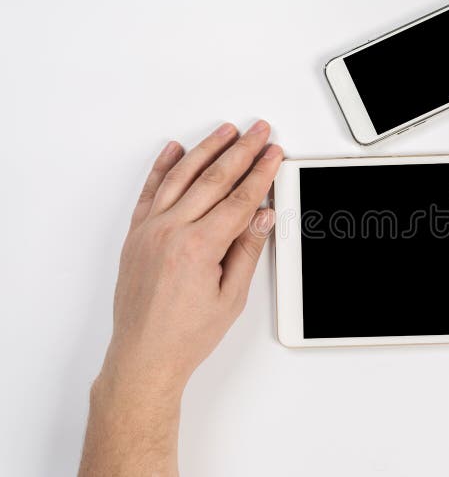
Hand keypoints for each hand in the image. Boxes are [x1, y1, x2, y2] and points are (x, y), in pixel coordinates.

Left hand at [80, 121, 281, 476]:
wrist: (143, 355)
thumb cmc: (186, 335)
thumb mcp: (231, 297)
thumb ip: (247, 251)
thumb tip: (263, 217)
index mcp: (199, 247)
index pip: (240, 199)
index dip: (261, 174)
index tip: (274, 155)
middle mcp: (171, 231)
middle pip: (214, 179)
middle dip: (241, 151)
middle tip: (259, 132)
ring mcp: (150, 230)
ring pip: (182, 176)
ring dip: (207, 149)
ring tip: (226, 130)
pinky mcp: (136, 234)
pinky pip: (150, 191)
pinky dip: (162, 167)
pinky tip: (174, 150)